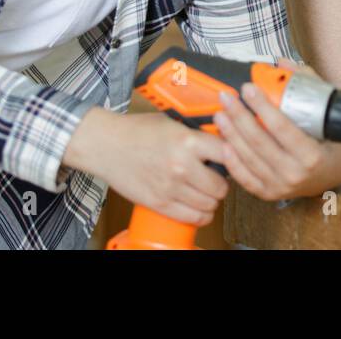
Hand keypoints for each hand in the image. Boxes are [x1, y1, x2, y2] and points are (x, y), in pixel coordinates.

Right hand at [64, 108, 229, 226]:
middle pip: (222, 186)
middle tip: (219, 179)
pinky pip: (192, 217)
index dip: (234, 157)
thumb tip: (224, 136)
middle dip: (224, 183)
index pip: (229, 154)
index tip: (233, 159)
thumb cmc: (138, 131)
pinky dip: (202, 216)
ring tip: (209, 193)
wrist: (106, 145)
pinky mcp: (159, 203)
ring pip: (210, 204)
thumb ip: (198, 133)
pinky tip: (202, 209)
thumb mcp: (174, 122)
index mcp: (188, 141)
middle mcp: (182, 166)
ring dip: (213, 200)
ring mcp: (171, 188)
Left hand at [213, 74, 340, 200]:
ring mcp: (279, 187)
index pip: (281, 127)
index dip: (262, 107)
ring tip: (220, 114)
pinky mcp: (268, 193)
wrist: (332, 177)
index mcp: (312, 155)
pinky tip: (224, 141)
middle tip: (227, 97)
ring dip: (231, 135)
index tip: (248, 88)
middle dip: (239, 117)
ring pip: (248, 159)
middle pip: (259, 142)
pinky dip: (231, 160)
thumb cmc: (330, 143)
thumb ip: (306, 85)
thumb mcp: (327, 115)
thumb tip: (282, 63)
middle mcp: (295, 173)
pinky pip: (244, 177)